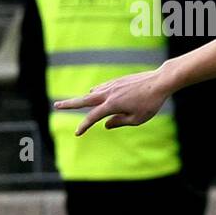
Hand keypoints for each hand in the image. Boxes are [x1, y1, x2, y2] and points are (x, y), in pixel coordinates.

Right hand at [53, 69, 170, 135]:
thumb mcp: (137, 119)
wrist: (160, 81)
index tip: (77, 133)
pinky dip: (97, 93)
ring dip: (85, 99)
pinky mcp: (117, 81)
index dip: (84, 126)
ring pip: (93, 93)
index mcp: (111, 105)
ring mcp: (112, 85)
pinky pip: (102, 88)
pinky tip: (97, 94)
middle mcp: (108, 93)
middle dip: (69, 104)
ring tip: (79, 103)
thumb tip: (106, 124)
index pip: (92, 117)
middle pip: (83, 100)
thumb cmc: (151, 103)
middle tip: (56, 105)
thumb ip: (119, 122)